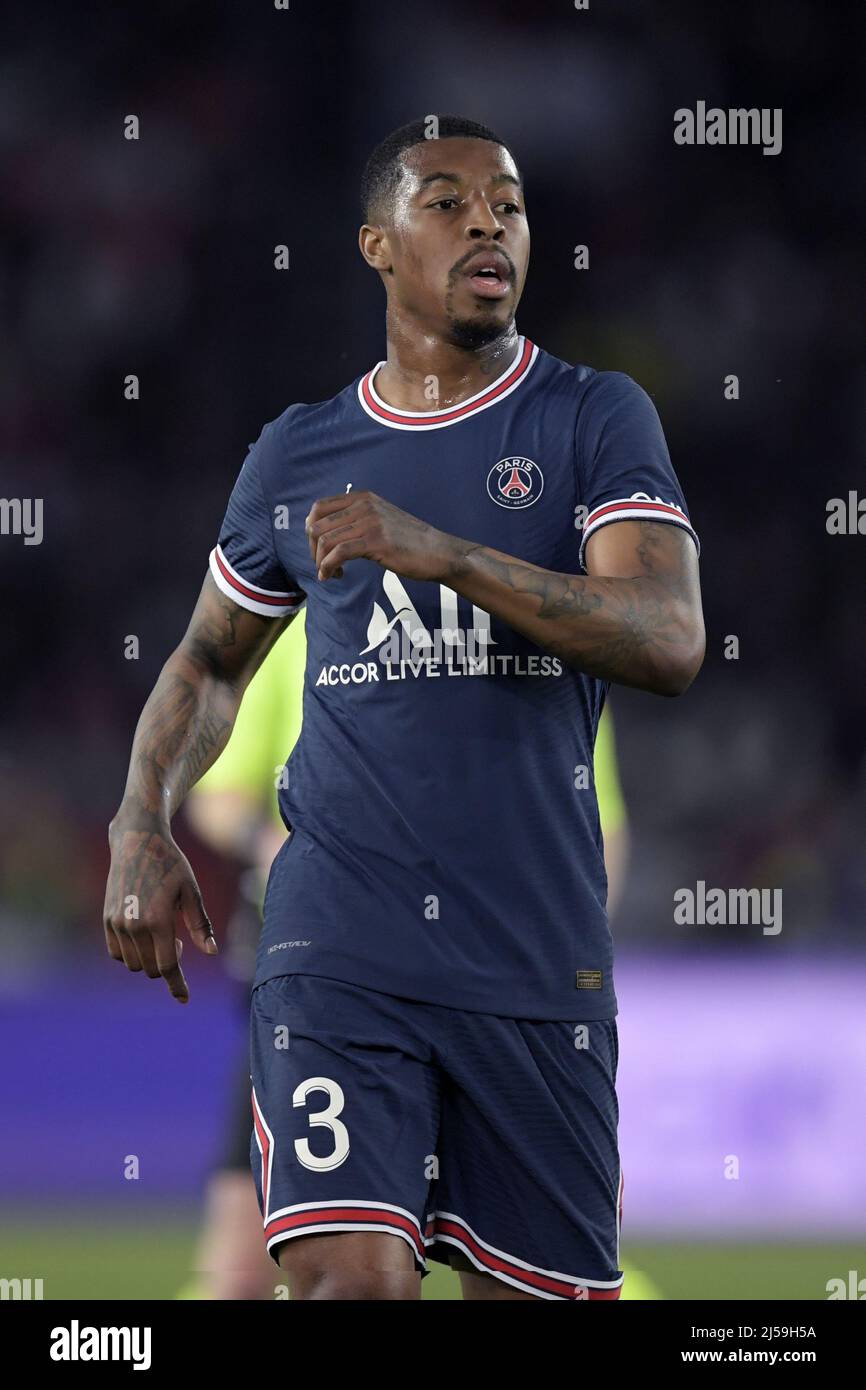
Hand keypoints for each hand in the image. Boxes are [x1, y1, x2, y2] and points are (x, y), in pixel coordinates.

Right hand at [103, 811, 216, 1003]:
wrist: (137, 841)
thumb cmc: (171, 864)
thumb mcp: (192, 892)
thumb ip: (200, 925)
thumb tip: (211, 953)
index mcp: (159, 920)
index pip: (168, 966)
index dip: (177, 985)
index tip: (183, 1000)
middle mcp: (134, 926)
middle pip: (151, 969)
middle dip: (167, 964)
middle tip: (178, 940)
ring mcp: (117, 924)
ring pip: (133, 964)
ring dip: (148, 959)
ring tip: (161, 933)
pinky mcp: (106, 920)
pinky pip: (117, 953)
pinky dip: (130, 953)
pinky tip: (143, 936)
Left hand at [305, 490, 459, 582]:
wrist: (438, 551)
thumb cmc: (409, 541)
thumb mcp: (380, 519)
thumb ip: (357, 519)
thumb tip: (327, 532)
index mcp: (362, 498)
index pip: (319, 507)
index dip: (311, 530)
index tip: (318, 548)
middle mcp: (363, 506)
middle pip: (317, 526)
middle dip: (314, 550)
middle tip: (323, 565)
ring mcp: (370, 522)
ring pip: (325, 540)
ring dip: (321, 562)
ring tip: (330, 573)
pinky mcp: (376, 541)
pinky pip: (339, 553)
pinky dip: (329, 567)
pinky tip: (332, 576)